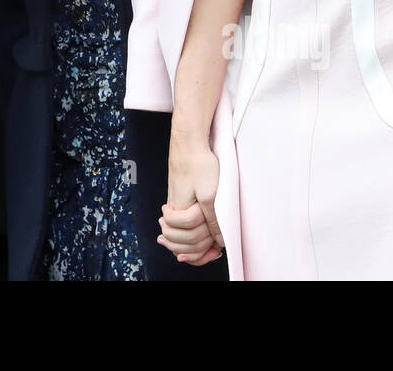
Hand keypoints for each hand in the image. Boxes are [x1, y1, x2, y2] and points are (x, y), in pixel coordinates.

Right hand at [160, 130, 222, 265]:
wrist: (189, 141)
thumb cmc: (198, 163)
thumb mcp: (210, 194)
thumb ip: (213, 220)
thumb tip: (218, 241)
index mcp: (180, 213)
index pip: (186, 244)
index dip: (201, 251)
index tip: (216, 250)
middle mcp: (174, 212)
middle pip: (181, 243)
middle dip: (198, 249)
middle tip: (215, 247)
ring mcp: (175, 206)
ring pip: (179, 237)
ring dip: (193, 245)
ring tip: (210, 245)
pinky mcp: (179, 199)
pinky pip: (181, 226)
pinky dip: (189, 236)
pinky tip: (201, 236)